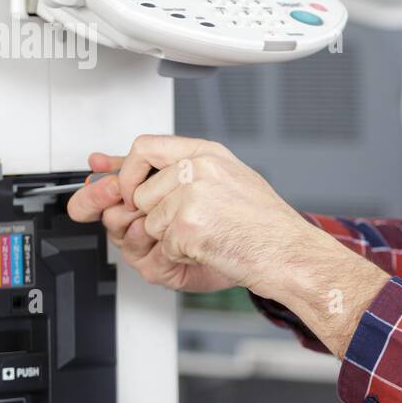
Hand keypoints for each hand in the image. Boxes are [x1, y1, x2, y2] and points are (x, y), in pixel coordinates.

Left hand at [69, 136, 390, 356]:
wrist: (290, 253)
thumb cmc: (264, 225)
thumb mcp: (224, 183)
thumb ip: (174, 175)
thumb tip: (112, 172)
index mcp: (207, 153)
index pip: (143, 146)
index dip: (125, 170)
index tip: (122, 185)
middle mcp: (197, 167)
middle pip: (139, 191)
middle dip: (151, 215)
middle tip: (184, 224)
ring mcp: (191, 195)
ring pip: (148, 221)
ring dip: (169, 238)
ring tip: (208, 235)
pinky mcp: (187, 225)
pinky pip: (162, 246)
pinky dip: (181, 256)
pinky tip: (211, 247)